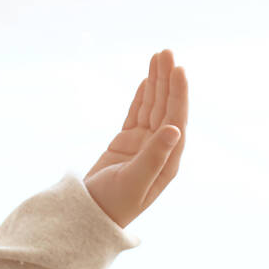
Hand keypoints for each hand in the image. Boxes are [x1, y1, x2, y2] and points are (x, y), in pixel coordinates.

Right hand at [84, 49, 188, 227]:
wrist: (90, 216)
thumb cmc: (115, 205)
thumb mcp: (135, 182)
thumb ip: (155, 156)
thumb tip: (176, 128)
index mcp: (168, 159)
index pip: (176, 118)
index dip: (177, 92)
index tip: (177, 68)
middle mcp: (160, 149)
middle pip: (166, 107)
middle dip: (166, 79)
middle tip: (166, 52)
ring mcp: (142, 145)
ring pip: (151, 106)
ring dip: (155, 82)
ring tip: (158, 57)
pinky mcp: (125, 143)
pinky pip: (136, 114)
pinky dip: (142, 96)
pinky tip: (147, 80)